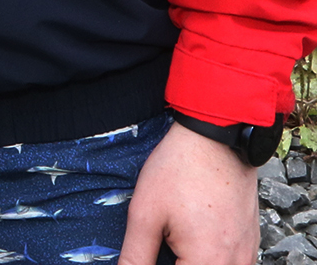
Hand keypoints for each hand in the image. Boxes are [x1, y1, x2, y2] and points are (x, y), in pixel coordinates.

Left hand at [118, 119, 259, 264]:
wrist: (215, 136)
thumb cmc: (180, 168)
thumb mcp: (146, 212)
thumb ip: (136, 255)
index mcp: (208, 262)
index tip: (152, 252)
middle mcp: (235, 264)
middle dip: (176, 260)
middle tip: (164, 239)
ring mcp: (247, 253)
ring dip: (193, 259)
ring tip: (176, 236)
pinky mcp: (251, 241)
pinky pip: (231, 263)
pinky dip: (211, 257)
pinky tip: (194, 237)